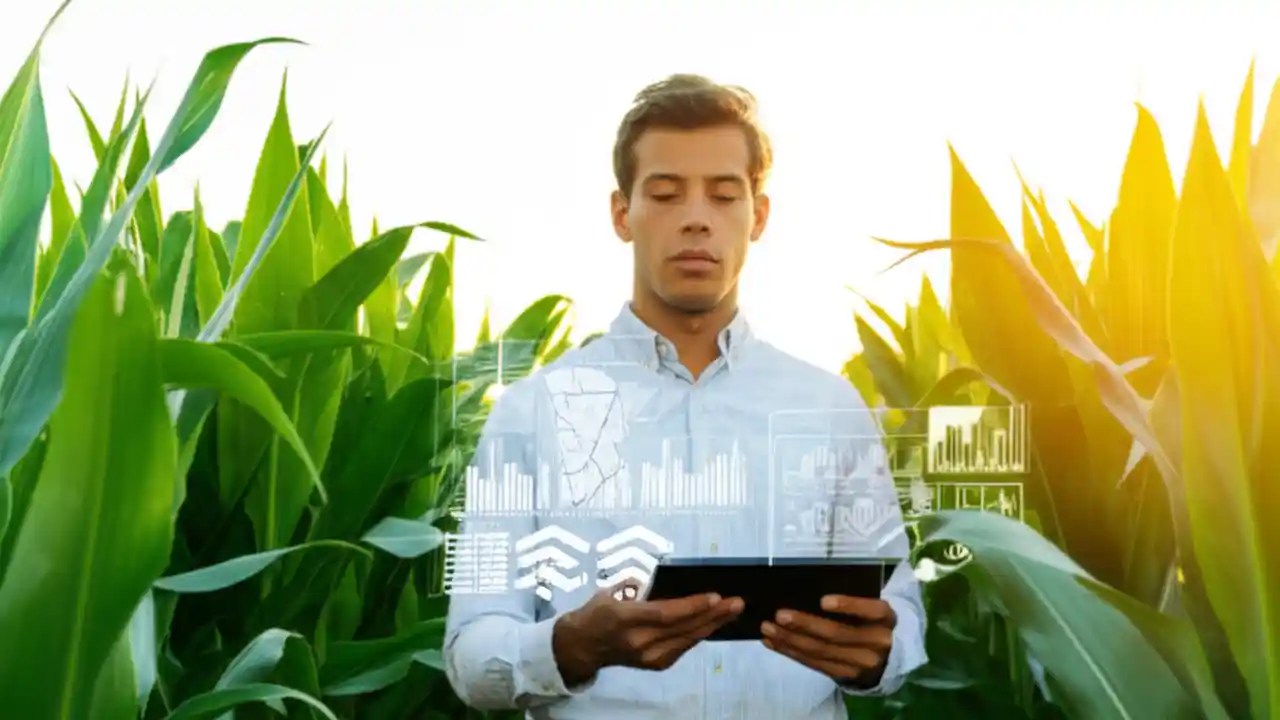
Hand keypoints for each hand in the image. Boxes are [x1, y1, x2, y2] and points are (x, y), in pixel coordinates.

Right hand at [553, 584, 743, 683]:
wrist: (582, 647)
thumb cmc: (596, 612)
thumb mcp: (610, 592)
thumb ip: (636, 586)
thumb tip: (664, 578)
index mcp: (624, 618)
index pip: (665, 614)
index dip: (692, 607)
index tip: (714, 596)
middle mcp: (638, 641)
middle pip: (682, 629)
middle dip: (713, 615)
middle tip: (736, 602)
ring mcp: (648, 656)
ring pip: (687, 639)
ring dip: (712, 625)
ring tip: (733, 611)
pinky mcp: (655, 665)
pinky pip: (684, 647)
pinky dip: (700, 634)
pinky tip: (714, 623)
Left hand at [760, 595, 895, 687]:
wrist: (887, 656)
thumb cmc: (869, 619)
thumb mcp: (869, 607)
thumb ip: (849, 600)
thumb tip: (806, 590)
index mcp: (885, 618)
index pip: (871, 610)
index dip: (848, 606)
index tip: (823, 600)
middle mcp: (877, 642)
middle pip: (837, 634)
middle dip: (805, 624)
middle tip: (779, 615)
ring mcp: (861, 663)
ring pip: (821, 652)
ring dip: (791, 640)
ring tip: (767, 628)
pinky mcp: (845, 676)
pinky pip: (815, 664)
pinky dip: (791, 652)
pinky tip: (773, 642)